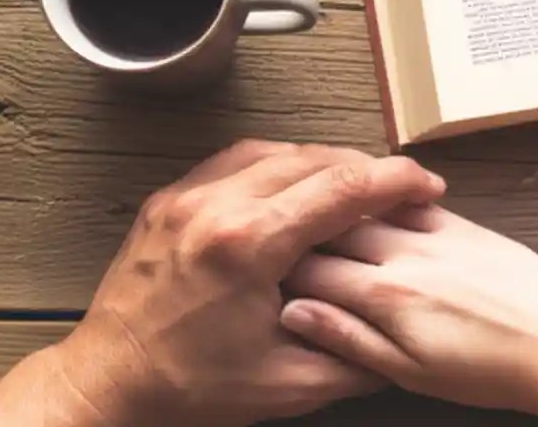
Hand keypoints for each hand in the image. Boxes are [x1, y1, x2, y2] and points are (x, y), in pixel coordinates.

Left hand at [42, 141, 445, 426]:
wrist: (110, 385)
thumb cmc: (190, 389)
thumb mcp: (291, 386)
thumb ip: (358, 356)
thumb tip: (405, 331)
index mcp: (248, 244)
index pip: (343, 188)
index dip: (397, 181)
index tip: (427, 186)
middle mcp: (214, 205)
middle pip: (313, 157)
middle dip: (366, 167)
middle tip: (400, 187)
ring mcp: (185, 197)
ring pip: (274, 149)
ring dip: (322, 161)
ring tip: (355, 185)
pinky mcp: (168, 201)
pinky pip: (234, 161)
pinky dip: (276, 165)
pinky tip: (295, 187)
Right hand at [278, 203, 537, 417]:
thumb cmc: (488, 372)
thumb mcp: (410, 372)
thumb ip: (349, 339)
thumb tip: (296, 314)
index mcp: (386, 296)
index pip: (313, 269)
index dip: (282, 269)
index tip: (266, 271)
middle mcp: (408, 255)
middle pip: (336, 230)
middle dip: (305, 231)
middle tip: (283, 233)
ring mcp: (439, 234)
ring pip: (372, 208)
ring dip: (342, 209)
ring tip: (320, 213)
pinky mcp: (468, 226)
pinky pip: (415, 202)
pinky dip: (389, 202)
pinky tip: (377, 206)